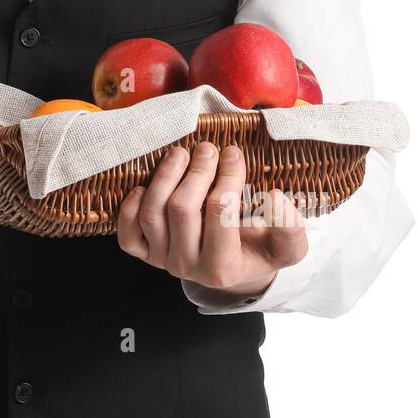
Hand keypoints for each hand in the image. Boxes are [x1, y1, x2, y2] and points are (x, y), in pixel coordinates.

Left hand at [116, 141, 308, 296]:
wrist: (233, 269)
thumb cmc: (259, 251)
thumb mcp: (287, 248)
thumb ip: (290, 229)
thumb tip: (275, 198)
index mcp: (223, 268)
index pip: (220, 212)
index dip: (227, 177)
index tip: (234, 152)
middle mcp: (187, 267)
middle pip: (182, 209)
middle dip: (196, 172)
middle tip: (208, 148)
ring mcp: (162, 260)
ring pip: (152, 214)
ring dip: (164, 177)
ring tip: (180, 153)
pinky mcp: (145, 254)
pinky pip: (127, 234)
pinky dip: (130, 208)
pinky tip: (145, 185)